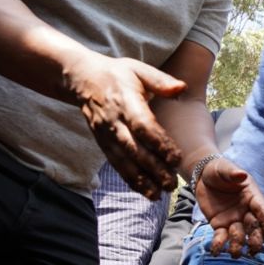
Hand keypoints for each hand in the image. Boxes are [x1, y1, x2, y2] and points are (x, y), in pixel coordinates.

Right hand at [65, 53, 186, 199]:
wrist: (82, 79)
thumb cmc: (117, 74)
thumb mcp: (138, 70)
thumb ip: (160, 81)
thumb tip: (181, 88)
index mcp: (126, 102)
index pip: (143, 126)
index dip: (159, 143)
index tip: (176, 157)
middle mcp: (114, 122)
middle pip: (134, 149)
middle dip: (153, 169)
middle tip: (172, 184)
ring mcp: (106, 135)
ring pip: (124, 161)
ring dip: (142, 180)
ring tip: (159, 195)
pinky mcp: (102, 144)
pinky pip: (117, 164)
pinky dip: (131, 180)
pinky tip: (145, 192)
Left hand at [196, 156, 263, 257]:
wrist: (203, 175)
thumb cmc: (220, 170)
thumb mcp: (225, 169)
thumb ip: (233, 173)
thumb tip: (241, 175)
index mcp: (253, 197)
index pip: (263, 211)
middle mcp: (246, 211)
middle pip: (254, 228)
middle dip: (256, 239)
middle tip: (254, 249)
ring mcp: (233, 220)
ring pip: (239, 236)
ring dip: (238, 245)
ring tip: (235, 254)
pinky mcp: (219, 225)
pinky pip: (221, 237)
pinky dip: (219, 245)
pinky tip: (215, 252)